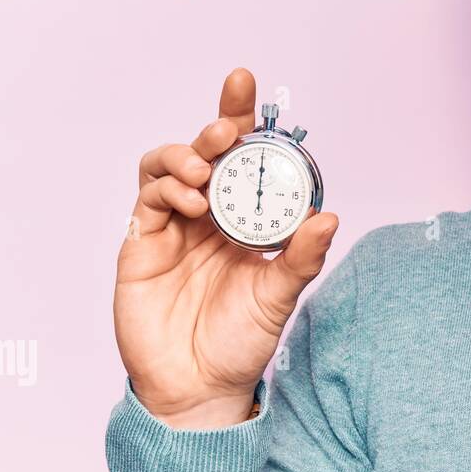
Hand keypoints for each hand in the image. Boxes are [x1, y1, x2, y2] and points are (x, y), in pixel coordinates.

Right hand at [113, 68, 338, 428]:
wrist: (199, 388)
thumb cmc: (241, 341)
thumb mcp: (280, 296)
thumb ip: (301, 257)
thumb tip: (328, 216)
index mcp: (243, 217)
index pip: (244, 157)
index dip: (241, 118)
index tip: (246, 83)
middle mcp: (207, 214)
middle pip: (204, 150)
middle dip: (216, 125)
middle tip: (228, 127)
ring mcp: (171, 226)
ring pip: (166, 165)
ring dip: (185, 156)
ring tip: (205, 173)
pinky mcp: (141, 244)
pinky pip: (147, 199)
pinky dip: (166, 188)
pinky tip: (190, 201)